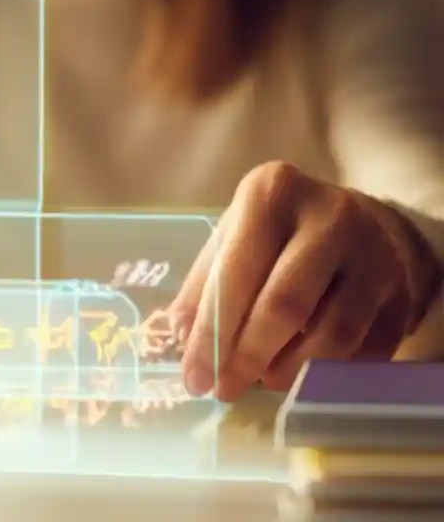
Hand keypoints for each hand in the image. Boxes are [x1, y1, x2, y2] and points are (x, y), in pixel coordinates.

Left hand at [170, 161, 439, 400]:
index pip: (236, 273)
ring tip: (265, 381)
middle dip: (247, 357)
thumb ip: (202, 287)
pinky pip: (367, 350)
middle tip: (225, 389)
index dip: (212, 333)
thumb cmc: (278, 236)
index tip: (194, 378)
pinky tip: (305, 378)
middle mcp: (329, 216)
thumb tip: (179, 339)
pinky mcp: (402, 293)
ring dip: (290, 371)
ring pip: (332, 334)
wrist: (363, 225)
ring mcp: (374, 254)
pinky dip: (330, 375)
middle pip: (284, 305)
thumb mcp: (233, 240)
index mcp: (272, 193)